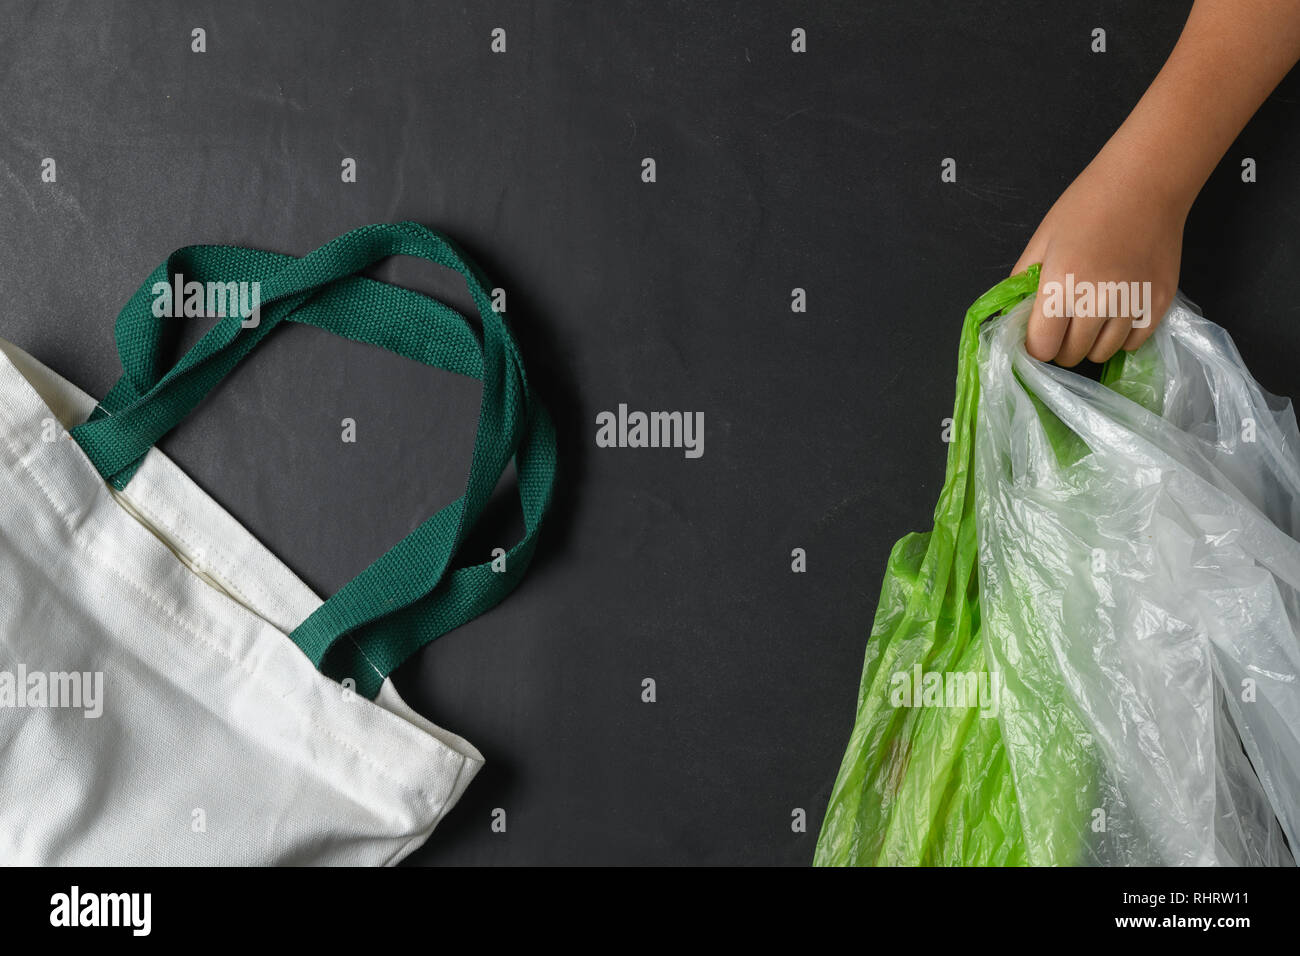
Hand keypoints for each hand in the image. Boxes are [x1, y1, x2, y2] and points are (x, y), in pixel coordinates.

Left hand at [1012, 157, 1186, 365]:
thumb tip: (1014, 317)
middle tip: (1063, 324)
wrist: (1146, 183)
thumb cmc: (1087, 206)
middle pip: (1071, 354)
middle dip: (1061, 346)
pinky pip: (1133, 342)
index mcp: (1062, 284)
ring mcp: (1133, 304)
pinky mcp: (1160, 303)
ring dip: (1091, 343)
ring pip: (1102, 354)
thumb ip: (1023, 283)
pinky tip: (1115, 314)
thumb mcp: (1042, 240)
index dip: (1036, 344)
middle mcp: (1098, 301)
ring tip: (1090, 318)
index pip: (1042, 347)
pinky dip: (1121, 337)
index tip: (1039, 332)